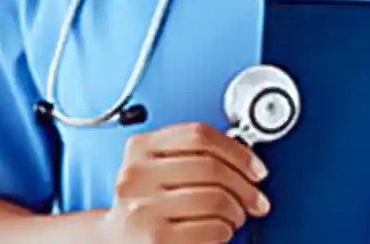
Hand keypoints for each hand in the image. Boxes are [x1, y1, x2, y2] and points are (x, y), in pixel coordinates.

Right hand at [97, 122, 270, 242]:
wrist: (112, 241)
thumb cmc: (145, 204)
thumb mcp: (156, 168)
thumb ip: (190, 154)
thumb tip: (246, 159)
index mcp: (140, 149)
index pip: (199, 136)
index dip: (237, 151)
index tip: (256, 168)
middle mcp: (137, 176)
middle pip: (212, 167)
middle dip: (245, 186)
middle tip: (255, 199)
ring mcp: (144, 208)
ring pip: (216, 198)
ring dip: (237, 211)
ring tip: (235, 217)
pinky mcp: (156, 239)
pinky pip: (212, 228)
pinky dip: (225, 231)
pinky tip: (219, 231)